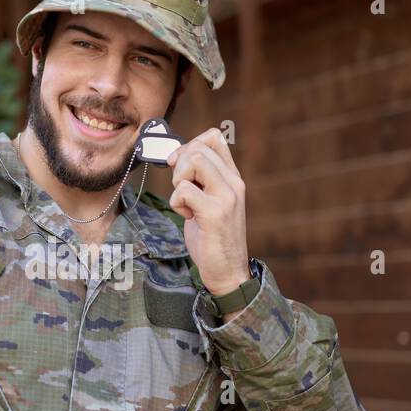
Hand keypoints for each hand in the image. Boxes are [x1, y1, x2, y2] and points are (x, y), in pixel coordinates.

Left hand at [165, 128, 250, 296]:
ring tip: (185, 203)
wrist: (228, 272)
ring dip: (178, 181)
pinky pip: (183, 190)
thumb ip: (198, 179)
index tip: (179, 165)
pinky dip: (177, 203)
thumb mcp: (208, 202)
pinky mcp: (214, 213)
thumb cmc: (212, 238)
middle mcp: (234, 184)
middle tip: (180, 188)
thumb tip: (176, 155)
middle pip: (199, 147)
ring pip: (193, 161)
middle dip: (179, 165)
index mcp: (233, 178)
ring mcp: (226, 197)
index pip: (214, 138)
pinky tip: (188, 217)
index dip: (190, 145)